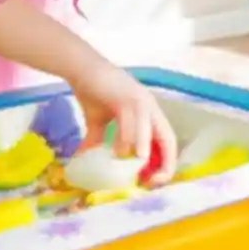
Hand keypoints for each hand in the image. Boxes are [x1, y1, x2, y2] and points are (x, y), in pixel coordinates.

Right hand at [71, 62, 178, 184]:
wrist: (80, 67)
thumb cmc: (93, 92)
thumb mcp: (98, 122)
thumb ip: (99, 141)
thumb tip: (88, 160)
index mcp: (149, 115)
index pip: (165, 142)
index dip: (164, 162)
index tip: (153, 182)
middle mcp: (150, 108)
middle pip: (167, 138)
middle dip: (165, 161)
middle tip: (154, 181)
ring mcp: (141, 101)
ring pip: (153, 130)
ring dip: (148, 149)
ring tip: (142, 166)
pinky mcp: (127, 96)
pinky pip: (133, 120)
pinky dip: (129, 137)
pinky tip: (122, 151)